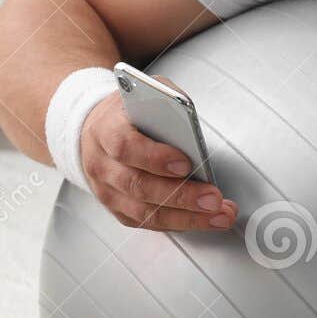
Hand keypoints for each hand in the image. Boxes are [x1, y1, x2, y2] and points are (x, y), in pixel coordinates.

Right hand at [79, 93, 236, 231]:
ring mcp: (107, 190)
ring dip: (187, 217)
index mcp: (107, 130)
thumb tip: (191, 127)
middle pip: (139, 186)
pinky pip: (148, 222)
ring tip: (218, 215)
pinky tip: (203, 220)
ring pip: (145, 212)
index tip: (186, 163)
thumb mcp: (147, 94)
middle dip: (181, 195)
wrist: (97, 129)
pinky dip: (178, 223)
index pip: (125, 146)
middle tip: (213, 198)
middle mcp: (102, 164)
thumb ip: (168, 103)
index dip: (155, 158)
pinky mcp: (117, 208)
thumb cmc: (129, 112)